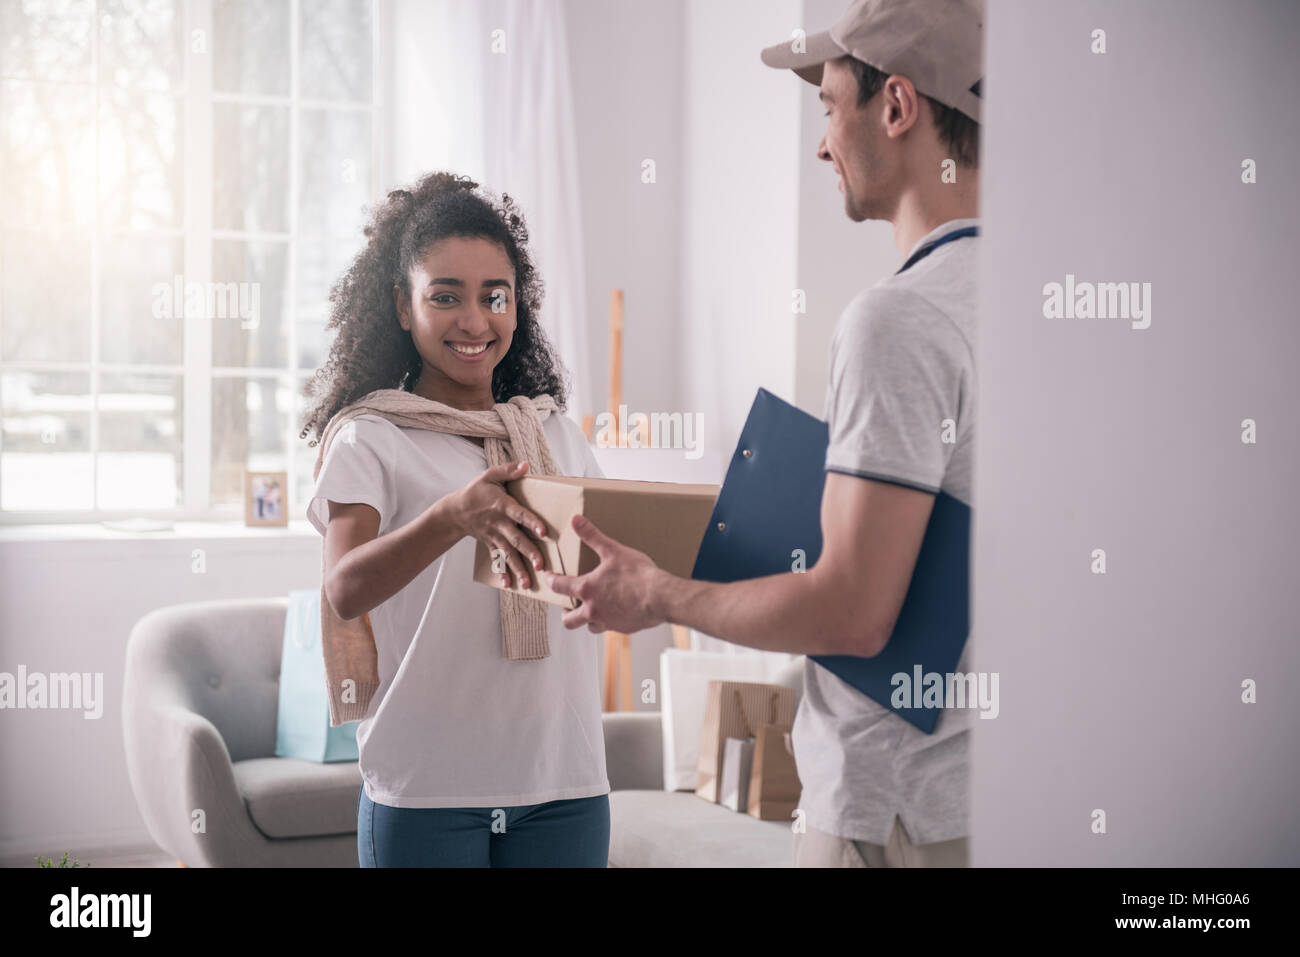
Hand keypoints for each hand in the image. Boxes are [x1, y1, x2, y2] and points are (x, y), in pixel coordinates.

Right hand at [447, 460, 547, 589]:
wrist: (454, 511)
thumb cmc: (476, 491)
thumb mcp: (489, 476)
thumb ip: (507, 470)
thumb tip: (525, 465)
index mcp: (502, 506)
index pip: (519, 514)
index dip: (531, 522)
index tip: (544, 532)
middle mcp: (499, 524)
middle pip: (516, 540)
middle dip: (529, 553)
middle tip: (541, 565)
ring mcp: (494, 536)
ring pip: (508, 554)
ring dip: (519, 568)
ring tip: (529, 583)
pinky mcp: (491, 544)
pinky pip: (497, 560)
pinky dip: (502, 572)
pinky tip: (509, 584)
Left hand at [546, 514, 668, 633]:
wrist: (661, 597)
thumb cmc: (637, 574)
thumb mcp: (613, 550)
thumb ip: (592, 536)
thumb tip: (576, 520)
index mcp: (587, 589)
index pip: (560, 587)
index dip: (551, 580)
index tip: (548, 577)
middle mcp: (593, 610)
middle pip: (569, 620)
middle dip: (566, 614)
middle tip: (568, 607)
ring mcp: (608, 622)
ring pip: (590, 627)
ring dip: (588, 620)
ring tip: (593, 610)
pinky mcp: (624, 628)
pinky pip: (611, 628)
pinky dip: (611, 621)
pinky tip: (619, 612)